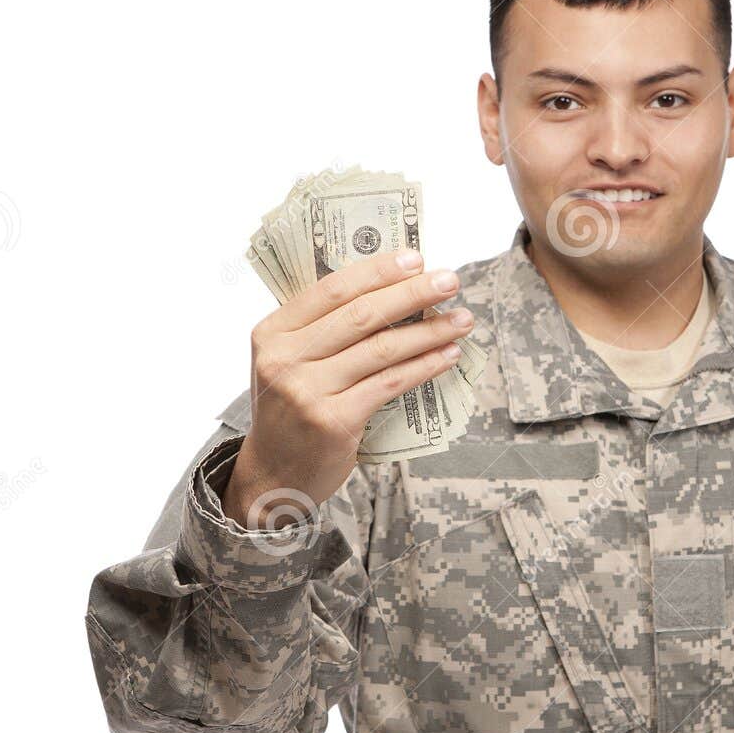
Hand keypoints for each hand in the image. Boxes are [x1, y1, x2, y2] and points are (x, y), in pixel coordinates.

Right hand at [221, 249, 470, 527]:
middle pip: (361, 315)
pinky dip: (424, 366)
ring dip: (429, 332)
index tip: (415, 258)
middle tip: (449, 281)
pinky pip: (390, 384)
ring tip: (461, 320)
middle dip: (412, 294)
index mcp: (272, 333)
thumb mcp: (288, 361)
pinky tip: (448, 356)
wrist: (274, 474)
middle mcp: (285, 359)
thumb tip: (390, 288)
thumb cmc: (291, 410)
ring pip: (381, 349)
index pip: (331, 289)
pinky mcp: (334, 420)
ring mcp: (308, 391)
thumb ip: (322, 328)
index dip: (377, 271)